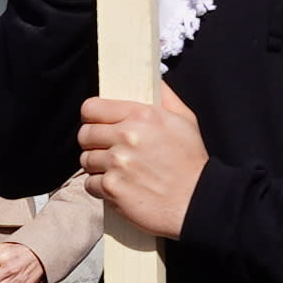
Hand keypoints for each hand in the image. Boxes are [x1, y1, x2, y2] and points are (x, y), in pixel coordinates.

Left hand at [75, 88, 207, 246]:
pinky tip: (119, 187)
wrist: (197, 202)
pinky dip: (101, 187)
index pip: (92, 107)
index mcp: (142, 116)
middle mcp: (126, 137)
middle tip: (107, 150)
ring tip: (117, 170)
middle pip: (85, 134)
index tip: (97, 124)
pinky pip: (90, 184)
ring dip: (97, 166)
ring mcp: (117, 163)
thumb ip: (165, 97)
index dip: (92, 117)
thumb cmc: (192, 163)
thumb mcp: (185, 120)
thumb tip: (153, 80)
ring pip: (86, 160)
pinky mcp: (112, 188)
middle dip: (93, 142)